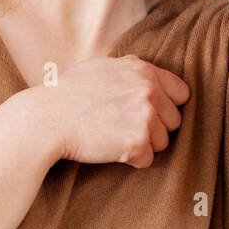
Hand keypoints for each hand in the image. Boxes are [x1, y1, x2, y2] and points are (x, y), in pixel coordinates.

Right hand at [28, 55, 189, 167]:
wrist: (47, 118)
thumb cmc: (68, 93)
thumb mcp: (103, 68)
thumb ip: (131, 70)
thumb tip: (149, 77)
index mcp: (142, 69)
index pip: (181, 93)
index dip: (167, 106)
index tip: (151, 113)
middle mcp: (148, 90)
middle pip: (174, 120)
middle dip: (155, 128)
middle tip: (125, 127)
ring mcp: (145, 116)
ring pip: (163, 142)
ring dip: (143, 144)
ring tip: (114, 136)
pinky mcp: (137, 142)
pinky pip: (147, 160)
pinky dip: (131, 160)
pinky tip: (110, 148)